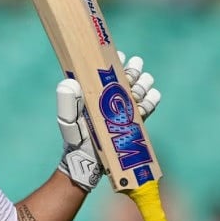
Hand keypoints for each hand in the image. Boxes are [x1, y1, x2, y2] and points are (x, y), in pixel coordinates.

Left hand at [56, 51, 160, 190]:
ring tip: (143, 82)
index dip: (114, 62)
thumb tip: (70, 82)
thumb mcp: (68, 121)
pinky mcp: (134, 121)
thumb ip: (67, 103)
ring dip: (144, 82)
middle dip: (133, 70)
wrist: (89, 164)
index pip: (106, 72)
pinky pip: (147, 107)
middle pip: (127, 78)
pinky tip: (151, 95)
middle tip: (134, 67)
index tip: (120, 56)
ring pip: (139, 89)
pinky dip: (151, 99)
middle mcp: (110, 99)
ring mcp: (123, 109)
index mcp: (94, 93)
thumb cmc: (76, 140)